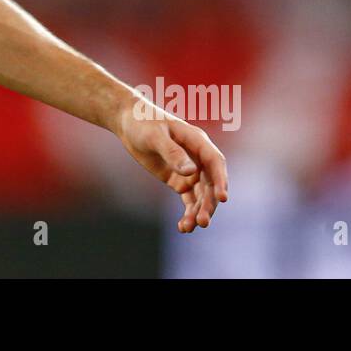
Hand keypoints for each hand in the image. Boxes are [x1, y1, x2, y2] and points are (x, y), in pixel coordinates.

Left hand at [114, 93, 228, 232]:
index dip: (221, 180)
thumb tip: (191, 172)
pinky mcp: (179, 180)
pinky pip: (189, 199)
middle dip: (208, 203)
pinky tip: (183, 227)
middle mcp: (198, 157)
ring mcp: (190, 170)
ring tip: (188, 228)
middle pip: (210, 184)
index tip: (222, 198)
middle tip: (203, 222)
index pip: (215, 162)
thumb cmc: (143, 122)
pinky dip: (188, 212)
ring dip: (198, 212)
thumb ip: (172, 153)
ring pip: (201, 195)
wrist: (128, 122)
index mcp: (197, 141)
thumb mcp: (155, 136)